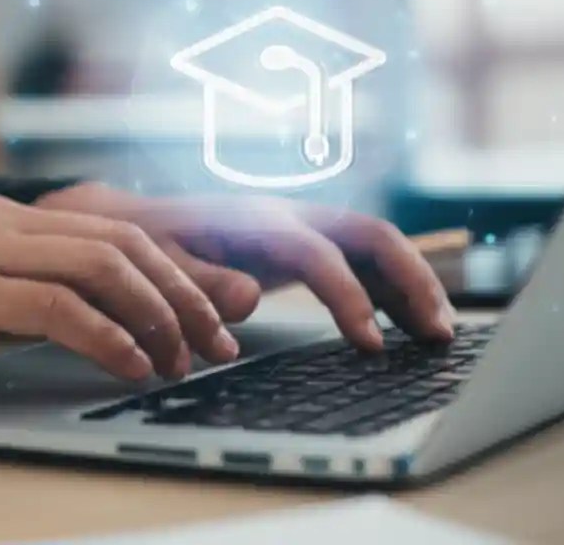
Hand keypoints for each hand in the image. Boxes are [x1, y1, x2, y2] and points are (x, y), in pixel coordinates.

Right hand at [0, 194, 236, 391]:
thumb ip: (14, 291)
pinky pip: (58, 307)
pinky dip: (108, 336)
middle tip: (220, 340)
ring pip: (103, 265)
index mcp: (0, 215)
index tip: (210, 312)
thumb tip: (82, 319)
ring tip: (186, 358)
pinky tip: (131, 365)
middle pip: (125, 240)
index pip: (114, 227)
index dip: (174, 268)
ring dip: (159, 314)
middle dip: (185, 290)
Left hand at [35, 183, 454, 351]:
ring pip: (373, 246)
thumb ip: (200, 282)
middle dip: (412, 281)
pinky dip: (387, 291)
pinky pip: (358, 262)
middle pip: (370, 236)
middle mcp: (287, 216)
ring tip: (439, 335)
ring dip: (411, 285)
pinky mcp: (299, 247)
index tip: (372, 347)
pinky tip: (405, 326)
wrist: (122, 224)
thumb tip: (251, 297)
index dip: (350, 300)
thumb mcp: (156, 266)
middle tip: (441, 334)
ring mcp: (298, 229)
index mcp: (254, 221)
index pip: (320, 255)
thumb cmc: (137, 249)